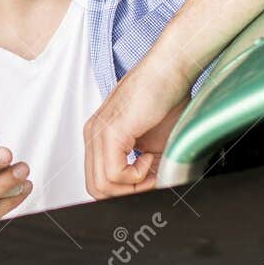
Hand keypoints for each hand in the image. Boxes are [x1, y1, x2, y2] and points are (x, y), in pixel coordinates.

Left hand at [83, 58, 190, 197]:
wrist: (171, 71)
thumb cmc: (165, 100)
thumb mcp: (154, 146)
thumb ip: (146, 170)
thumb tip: (149, 192)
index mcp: (98, 138)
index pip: (98, 180)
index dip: (125, 190)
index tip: (150, 180)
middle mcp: (92, 135)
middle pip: (96, 189)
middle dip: (127, 193)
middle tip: (151, 179)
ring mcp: (97, 133)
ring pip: (101, 186)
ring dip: (134, 185)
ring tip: (152, 163)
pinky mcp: (109, 132)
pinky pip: (113, 174)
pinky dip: (136, 175)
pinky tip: (149, 156)